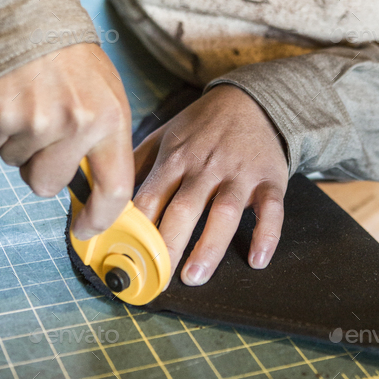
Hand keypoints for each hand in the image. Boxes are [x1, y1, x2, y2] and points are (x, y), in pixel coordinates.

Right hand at [0, 43, 133, 238]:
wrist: (25, 15)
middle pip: (47, 184)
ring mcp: (33, 121)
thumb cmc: (69, 57)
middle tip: (45, 131)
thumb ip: (104, 139)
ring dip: (19, 142)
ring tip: (30, 101)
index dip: (100, 218)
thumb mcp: (105, 92)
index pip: (114, 186)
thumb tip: (98, 189)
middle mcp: (74, 122)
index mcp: (109, 117)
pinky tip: (9, 96)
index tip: (86, 228)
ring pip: (16, 163)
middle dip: (41, 168)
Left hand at [133, 84, 288, 285]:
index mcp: (175, 159)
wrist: (253, 100)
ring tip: (195, 276)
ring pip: (224, 212)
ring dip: (209, 246)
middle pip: (183, 209)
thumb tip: (106, 192)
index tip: (124, 259)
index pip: (149, 199)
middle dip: (168, 245)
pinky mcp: (269, 179)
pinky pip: (271, 209)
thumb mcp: (166, 135)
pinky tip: (257, 259)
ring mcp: (238, 174)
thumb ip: (138, 164)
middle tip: (157, 278)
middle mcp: (205, 168)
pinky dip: (266, 234)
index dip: (135, 230)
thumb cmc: (203, 125)